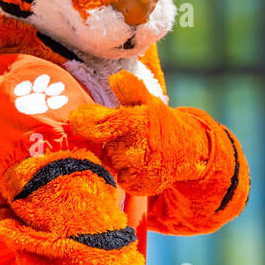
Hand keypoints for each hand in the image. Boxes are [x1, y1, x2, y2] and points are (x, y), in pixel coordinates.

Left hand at [69, 71, 211, 195]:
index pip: (101, 124)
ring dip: (119, 160)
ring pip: (112, 165)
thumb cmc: (157, 123)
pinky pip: (121, 181)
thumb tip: (116, 78)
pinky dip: (127, 175)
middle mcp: (138, 145)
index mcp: (136, 120)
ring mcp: (140, 169)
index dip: (84, 122)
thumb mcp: (146, 101)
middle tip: (128, 138)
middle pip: (104, 148)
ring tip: (137, 152)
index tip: (76, 119)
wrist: (188, 151)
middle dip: (111, 144)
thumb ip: (129, 90)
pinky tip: (140, 167)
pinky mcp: (141, 186)